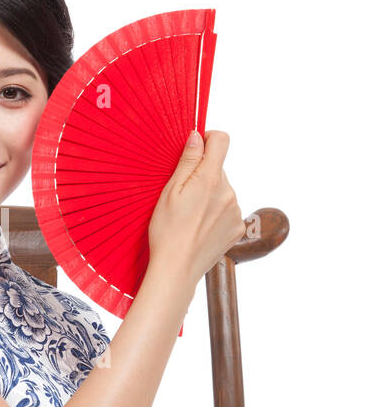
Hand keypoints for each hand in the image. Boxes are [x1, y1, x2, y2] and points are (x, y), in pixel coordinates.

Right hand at [147, 130, 245, 287]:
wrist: (177, 269)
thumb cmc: (167, 232)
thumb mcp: (170, 191)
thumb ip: (187, 161)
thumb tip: (197, 137)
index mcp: (210, 179)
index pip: (221, 141)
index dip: (208, 139)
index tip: (196, 149)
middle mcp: (229, 192)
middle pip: (218, 169)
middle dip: (202, 175)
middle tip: (182, 196)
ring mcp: (236, 211)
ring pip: (223, 190)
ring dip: (209, 195)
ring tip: (190, 216)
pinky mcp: (238, 227)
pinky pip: (228, 209)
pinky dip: (216, 213)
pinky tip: (199, 226)